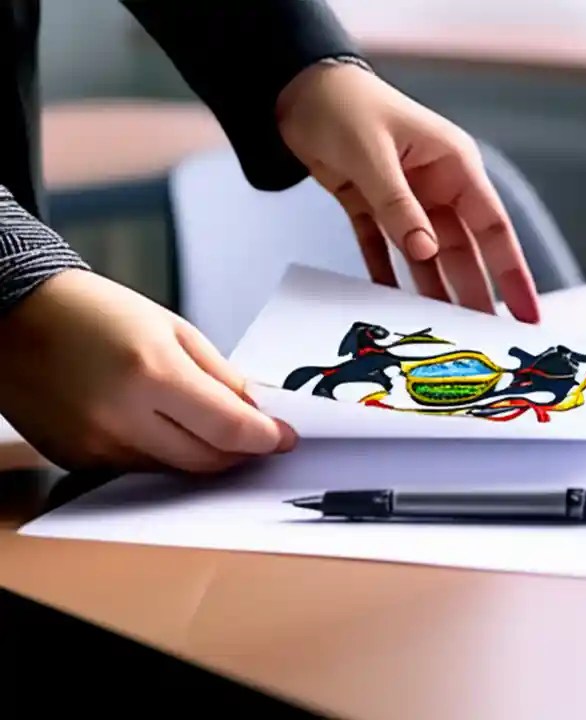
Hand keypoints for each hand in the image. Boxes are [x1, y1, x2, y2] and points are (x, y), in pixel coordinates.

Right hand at [0, 270, 296, 473]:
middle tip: (257, 436)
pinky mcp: (77, 458)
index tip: (284, 436)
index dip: (266, 437)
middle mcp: (121, 416)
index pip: (229, 428)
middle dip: (240, 451)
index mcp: (152, 373)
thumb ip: (221, 376)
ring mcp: (95, 444)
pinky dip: (162, 454)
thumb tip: (258, 412)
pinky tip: (159, 425)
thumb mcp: (173, 329)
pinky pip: (139, 470)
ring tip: (206, 423)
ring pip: (175, 471)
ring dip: (202, 454)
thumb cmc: (93, 311)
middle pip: (207, 460)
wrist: (14, 315)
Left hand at [275, 62, 539, 323]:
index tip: (528, 311)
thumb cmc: (342, 106)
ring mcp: (405, 198)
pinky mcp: (371, 205)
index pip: (493, 226)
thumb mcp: (372, 155)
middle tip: (486, 338)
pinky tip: (394, 304)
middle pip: (463, 249)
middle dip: (476, 292)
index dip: (512, 270)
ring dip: (434, 291)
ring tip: (443, 331)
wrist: (294, 88)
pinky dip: (387, 274)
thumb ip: (399, 206)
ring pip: (426, 255)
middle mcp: (436, 185)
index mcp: (453, 165)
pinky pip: (383, 249)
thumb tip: (427, 251)